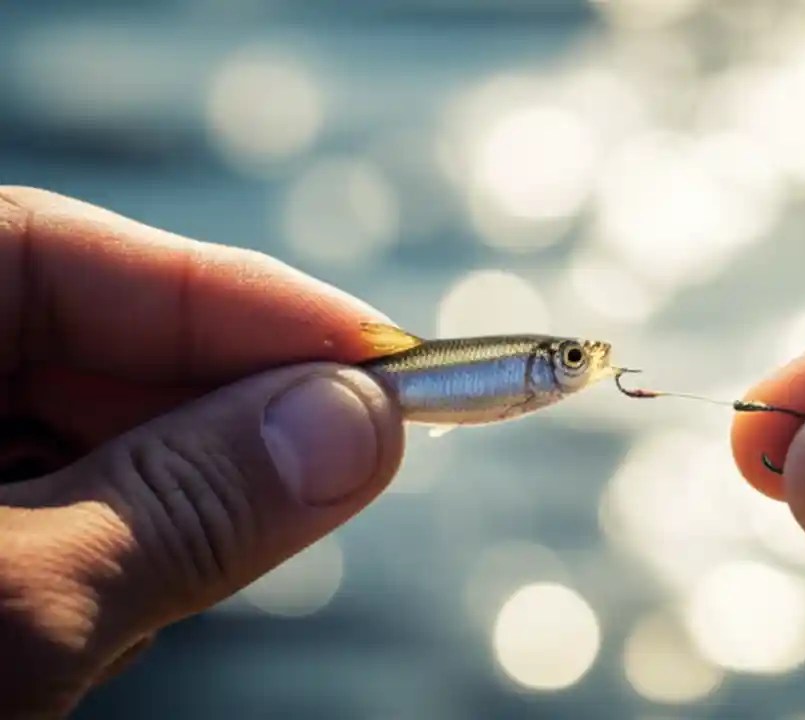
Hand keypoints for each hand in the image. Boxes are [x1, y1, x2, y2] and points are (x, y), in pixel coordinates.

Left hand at [0, 188, 403, 717]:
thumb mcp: (10, 608)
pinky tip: (125, 597)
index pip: (49, 248)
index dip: (229, 294)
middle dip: (211, 409)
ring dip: (168, 495)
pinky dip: (112, 551)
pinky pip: (43, 513)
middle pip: (71, 342)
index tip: (381, 350)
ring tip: (192, 567)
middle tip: (346, 456)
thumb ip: (185, 505)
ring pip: (68, 436)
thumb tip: (366, 422)